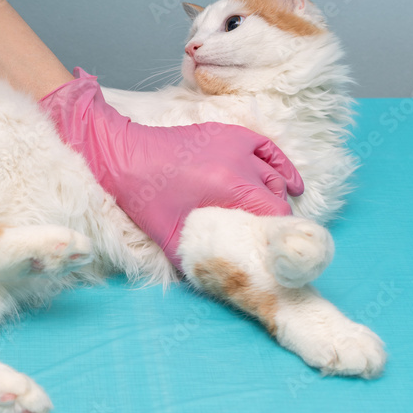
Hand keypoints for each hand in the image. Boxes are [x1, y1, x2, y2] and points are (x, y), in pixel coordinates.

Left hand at [39, 68, 303, 265]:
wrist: (122, 156)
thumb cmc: (143, 196)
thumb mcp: (171, 238)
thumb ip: (197, 259)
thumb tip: (220, 280)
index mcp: (229, 186)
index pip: (275, 213)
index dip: (278, 234)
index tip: (273, 249)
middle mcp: (238, 161)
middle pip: (277, 196)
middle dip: (275, 218)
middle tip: (265, 237)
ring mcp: (234, 143)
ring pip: (274, 174)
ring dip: (277, 196)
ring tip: (274, 217)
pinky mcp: (227, 133)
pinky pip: (267, 148)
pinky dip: (281, 166)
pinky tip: (290, 184)